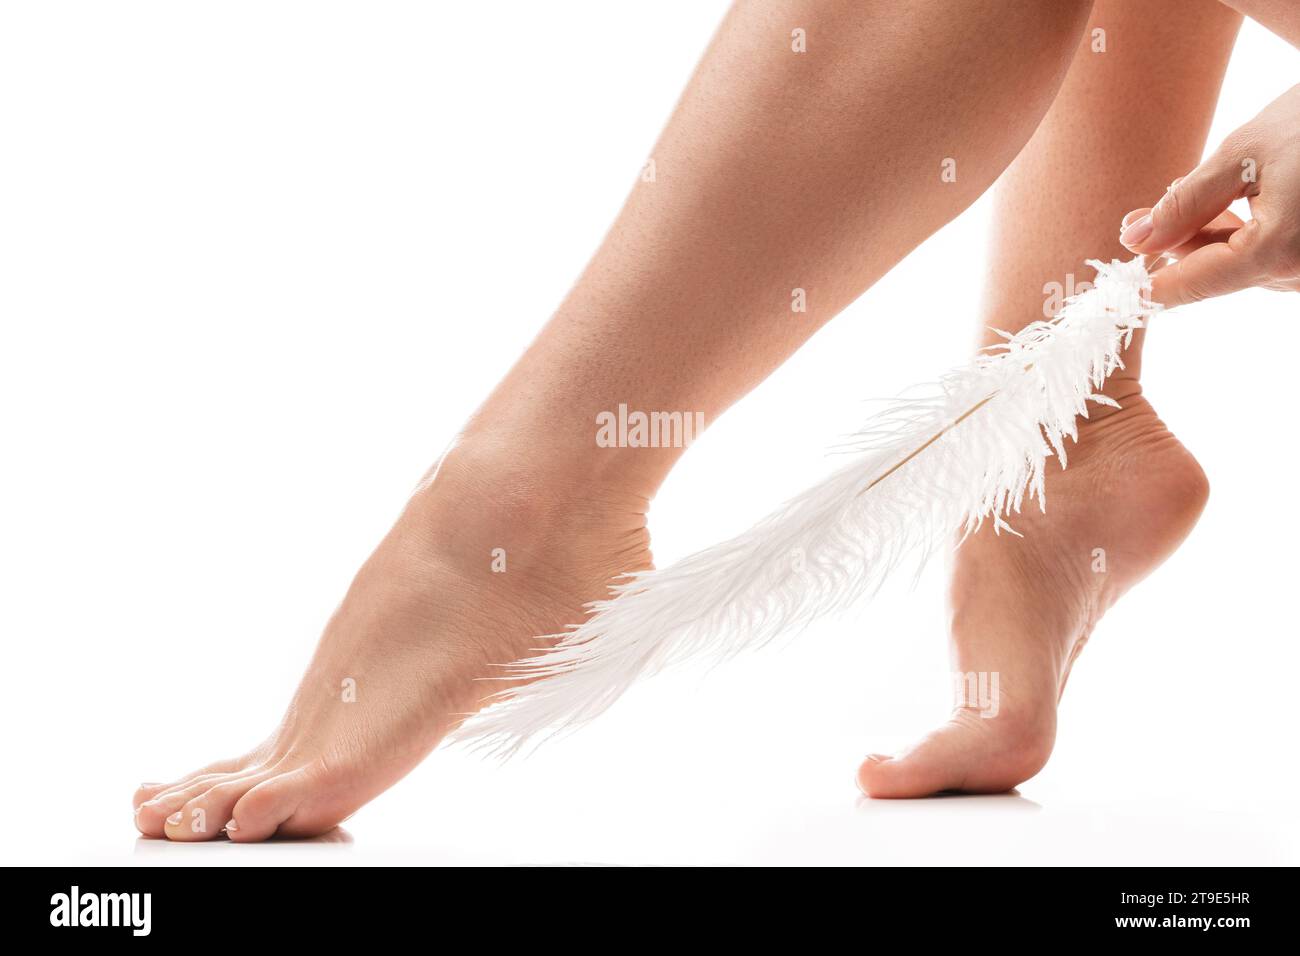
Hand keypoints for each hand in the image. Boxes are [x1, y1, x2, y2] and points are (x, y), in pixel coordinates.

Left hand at [1120, 83, 1299, 306]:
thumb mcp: (1240, 155)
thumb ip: (1184, 205)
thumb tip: (1134, 241)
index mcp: (1278, 250)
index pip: (1193, 285)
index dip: (1148, 289)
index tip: (1108, 297)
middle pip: (1215, 275)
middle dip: (1175, 248)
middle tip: (1135, 222)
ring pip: (1239, 267)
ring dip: (1207, 240)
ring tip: (1183, 202)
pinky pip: (1266, 257)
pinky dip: (1240, 236)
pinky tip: (1223, 210)